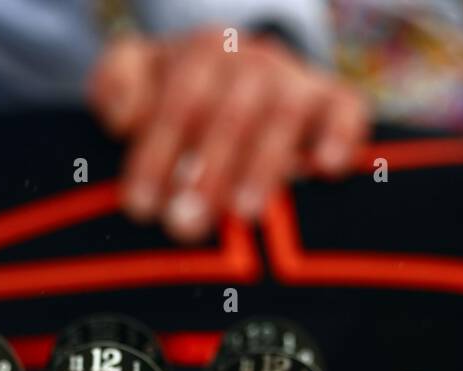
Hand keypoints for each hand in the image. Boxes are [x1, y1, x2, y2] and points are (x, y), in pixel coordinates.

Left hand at [88, 27, 370, 241]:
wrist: (237, 75)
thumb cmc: (177, 93)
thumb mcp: (138, 76)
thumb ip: (117, 84)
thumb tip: (123, 115)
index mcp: (199, 55)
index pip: (176, 103)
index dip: (156, 156)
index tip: (142, 206)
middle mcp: (249, 61)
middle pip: (230, 113)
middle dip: (207, 171)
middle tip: (186, 223)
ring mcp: (294, 80)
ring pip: (283, 114)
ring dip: (264, 165)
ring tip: (246, 213)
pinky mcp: (334, 99)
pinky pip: (345, 111)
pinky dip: (339, 137)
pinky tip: (326, 169)